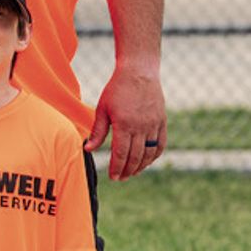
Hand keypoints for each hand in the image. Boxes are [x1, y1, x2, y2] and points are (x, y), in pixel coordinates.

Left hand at [85, 62, 165, 179]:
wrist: (139, 72)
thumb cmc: (116, 89)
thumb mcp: (102, 109)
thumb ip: (97, 131)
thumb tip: (88, 149)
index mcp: (124, 124)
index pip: (121, 153)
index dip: (117, 167)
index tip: (113, 177)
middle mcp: (141, 127)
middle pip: (135, 156)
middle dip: (127, 170)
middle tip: (121, 178)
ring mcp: (154, 124)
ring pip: (149, 153)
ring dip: (141, 166)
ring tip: (132, 173)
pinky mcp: (162, 122)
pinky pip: (160, 144)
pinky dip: (154, 156)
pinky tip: (146, 161)